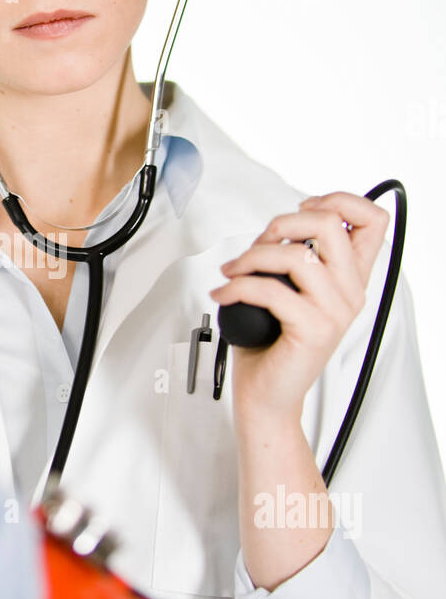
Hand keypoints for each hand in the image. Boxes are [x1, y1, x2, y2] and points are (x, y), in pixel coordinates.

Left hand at [208, 191, 389, 424]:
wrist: (267, 397)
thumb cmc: (272, 346)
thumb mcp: (290, 292)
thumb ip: (296, 260)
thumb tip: (275, 229)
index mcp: (350, 279)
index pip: (373, 221)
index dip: (339, 201)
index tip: (304, 209)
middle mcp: (350, 293)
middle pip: (329, 224)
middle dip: (283, 222)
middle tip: (258, 244)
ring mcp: (334, 311)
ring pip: (294, 254)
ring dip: (251, 256)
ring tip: (232, 271)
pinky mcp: (312, 329)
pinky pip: (269, 289)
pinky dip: (236, 286)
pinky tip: (224, 292)